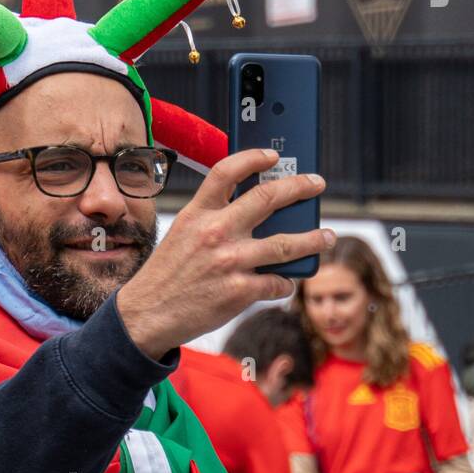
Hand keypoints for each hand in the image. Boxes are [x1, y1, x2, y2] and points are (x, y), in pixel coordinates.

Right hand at [117, 149, 331, 357]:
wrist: (147, 315)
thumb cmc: (167, 275)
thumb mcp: (182, 234)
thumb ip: (212, 218)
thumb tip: (253, 213)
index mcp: (198, 213)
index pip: (228, 172)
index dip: (255, 158)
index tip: (273, 157)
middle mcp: (216, 232)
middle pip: (268, 198)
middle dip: (300, 187)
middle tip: (316, 184)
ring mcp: (230, 262)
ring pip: (286, 244)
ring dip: (313, 239)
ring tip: (326, 237)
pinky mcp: (239, 291)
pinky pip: (276, 283)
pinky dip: (285, 283)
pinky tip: (286, 282)